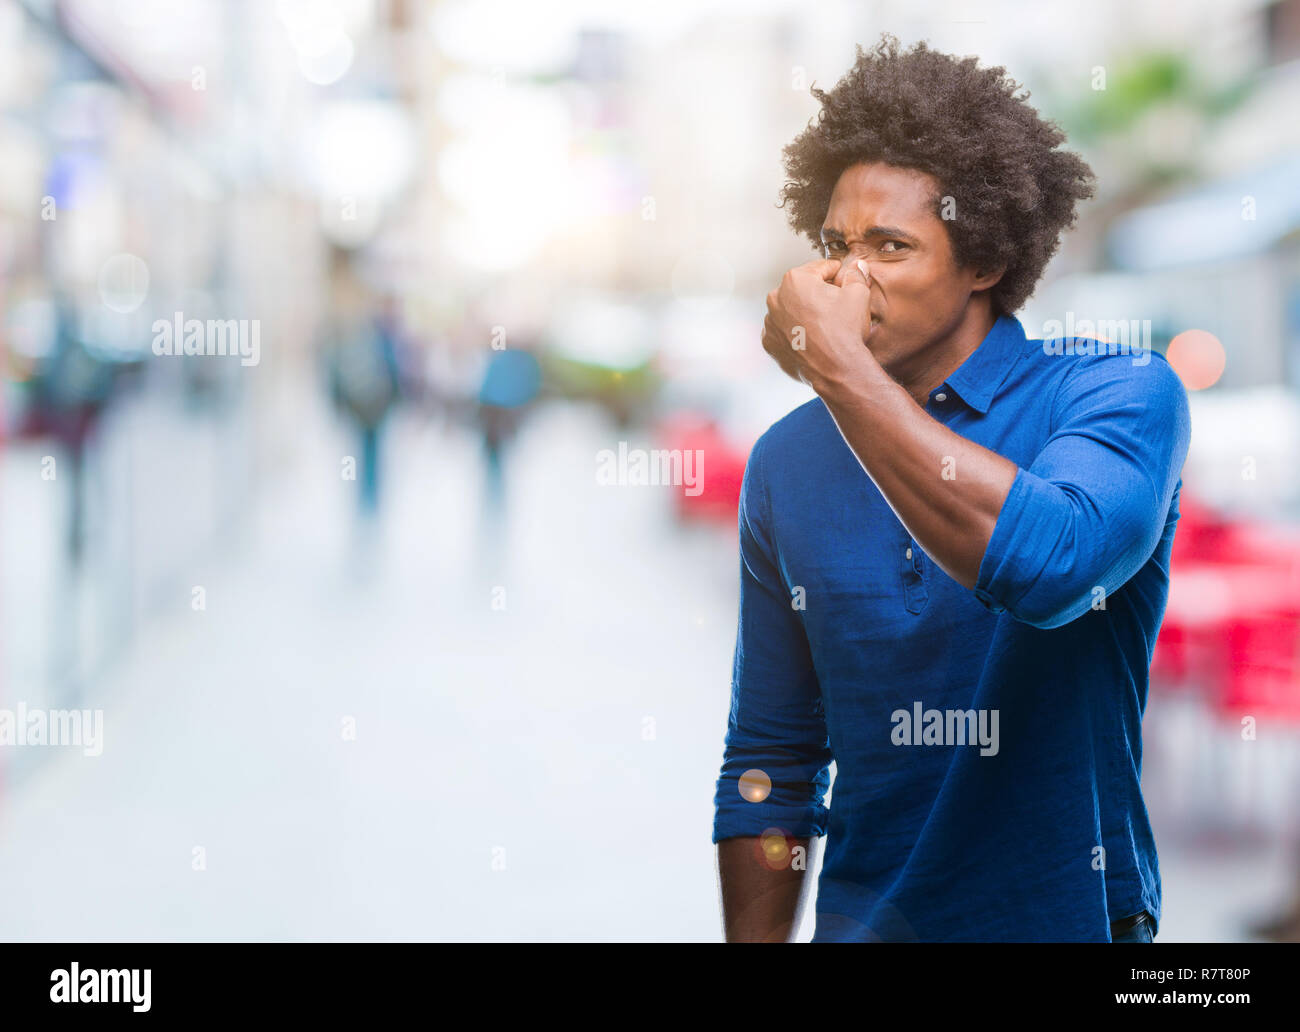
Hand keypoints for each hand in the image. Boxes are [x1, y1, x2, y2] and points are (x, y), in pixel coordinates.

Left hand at [762, 258, 874, 392]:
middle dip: (818, 294)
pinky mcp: (770, 343)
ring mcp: (770, 322)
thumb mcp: (858, 294)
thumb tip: (857, 267)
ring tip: (824, 326)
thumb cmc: (844, 332)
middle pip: (802, 289)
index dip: (835, 273)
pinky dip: (794, 333)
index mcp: (795, 280)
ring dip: (804, 313)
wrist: (836, 369)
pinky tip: (811, 339)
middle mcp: (776, 298)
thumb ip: (856, 275)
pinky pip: (783, 332)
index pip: (819, 268)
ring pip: (790, 310)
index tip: (841, 279)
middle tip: (836, 306)